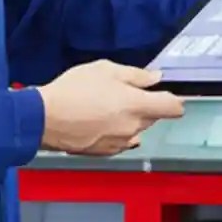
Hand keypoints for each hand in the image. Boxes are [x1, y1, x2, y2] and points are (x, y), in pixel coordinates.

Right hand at [38, 59, 184, 155]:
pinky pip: (122, 140)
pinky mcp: (106, 152)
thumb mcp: (105, 70)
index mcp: (137, 105)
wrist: (44, 118)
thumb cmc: (73, 90)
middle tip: (123, 92)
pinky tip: (99, 120)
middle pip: (153, 117)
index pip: (173, 108)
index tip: (172, 95)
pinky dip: (117, 131)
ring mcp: (120, 142)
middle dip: (146, 105)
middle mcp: (133, 128)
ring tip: (105, 105)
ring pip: (137, 129)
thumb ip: (135, 75)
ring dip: (130, 119)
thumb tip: (155, 78)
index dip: (176, 100)